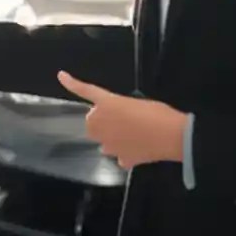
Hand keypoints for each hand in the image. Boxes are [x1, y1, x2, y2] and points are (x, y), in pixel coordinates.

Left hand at [57, 71, 187, 168]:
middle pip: (93, 124)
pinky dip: (127, 154)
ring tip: (135, 136)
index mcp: (107, 104)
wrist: (173, 135)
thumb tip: (120, 124)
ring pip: (104, 142)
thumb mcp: (136, 104)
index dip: (72, 83)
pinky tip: (141, 150)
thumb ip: (120, 111)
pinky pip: (120, 156)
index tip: (61, 76)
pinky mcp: (121, 159)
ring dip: (113, 139)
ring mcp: (109, 144)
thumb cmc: (159, 113)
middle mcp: (101, 124)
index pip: (86, 90)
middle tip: (125, 122)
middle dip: (103, 123)